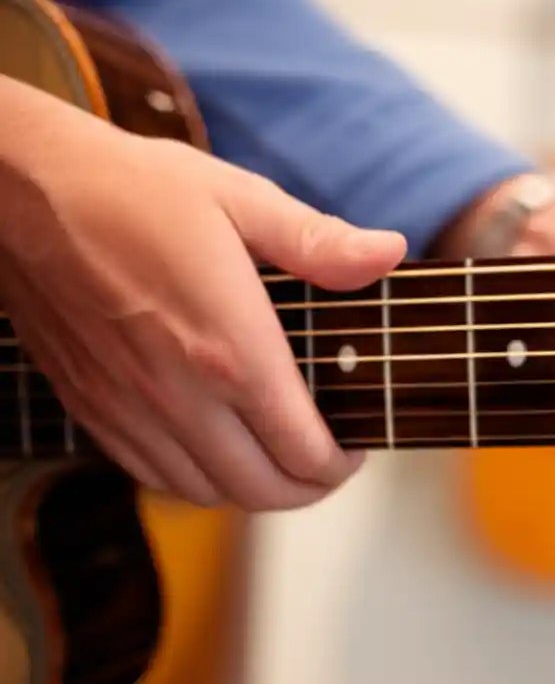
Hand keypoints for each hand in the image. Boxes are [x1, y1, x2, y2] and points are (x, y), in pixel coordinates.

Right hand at [0, 77, 404, 509]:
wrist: (17, 191)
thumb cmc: (133, 189)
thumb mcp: (239, 198)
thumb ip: (318, 241)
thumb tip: (389, 252)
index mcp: (230, 350)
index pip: (304, 452)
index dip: (343, 461)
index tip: (357, 441)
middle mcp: (180, 397)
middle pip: (263, 491)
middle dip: (309, 486)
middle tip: (328, 458)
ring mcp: (129, 410)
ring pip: (207, 494)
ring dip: (255, 488)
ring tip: (278, 456)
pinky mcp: (90, 408)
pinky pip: (152, 476)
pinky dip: (196, 480)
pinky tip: (214, 448)